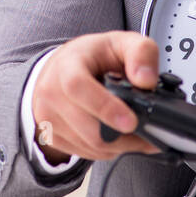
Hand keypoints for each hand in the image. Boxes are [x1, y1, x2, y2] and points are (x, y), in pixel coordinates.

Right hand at [30, 30, 163, 163]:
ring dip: (119, 145)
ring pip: (90, 146)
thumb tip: (146, 80)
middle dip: (124, 135)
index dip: (105, 107)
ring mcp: (47, 116)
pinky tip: (115, 134)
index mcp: (67, 64)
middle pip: (88, 128)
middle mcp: (51, 91)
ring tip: (133, 131)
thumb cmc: (91, 57)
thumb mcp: (121, 42)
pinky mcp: (50, 136)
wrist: (61, 68)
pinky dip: (107, 150)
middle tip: (148, 131)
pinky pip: (85, 153)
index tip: (131, 121)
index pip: (78, 87)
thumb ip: (141, 53)